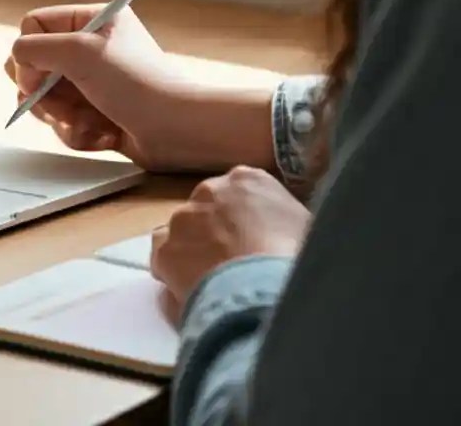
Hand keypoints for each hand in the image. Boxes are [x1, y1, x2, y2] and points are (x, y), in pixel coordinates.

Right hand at [4, 4, 276, 171]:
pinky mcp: (95, 113)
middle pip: (32, 67)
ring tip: (90, 121)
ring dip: (62, 117)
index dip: (29, 55)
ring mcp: (91, 82)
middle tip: (65, 102)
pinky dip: (78, 134)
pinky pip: (63, 124)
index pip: (33, 26)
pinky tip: (104, 135)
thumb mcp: (80, 52)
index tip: (40, 78)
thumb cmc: (139, 85)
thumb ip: (34, 48)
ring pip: (44, 100)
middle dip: (43, 93)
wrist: (179, 131)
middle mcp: (90, 48)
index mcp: (92, 20)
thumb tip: (17, 61)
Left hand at [151, 166, 309, 313]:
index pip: (241, 191)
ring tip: (213, 277)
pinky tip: (192, 286)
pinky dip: (173, 269)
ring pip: (183, 231)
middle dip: (217, 231)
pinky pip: (162, 256)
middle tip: (233, 260)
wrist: (266, 289)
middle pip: (208, 209)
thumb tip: (279, 227)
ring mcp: (182, 218)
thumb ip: (283, 217)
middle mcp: (209, 191)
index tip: (252, 238)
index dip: (245, 218)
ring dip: (194, 249)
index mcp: (248, 179)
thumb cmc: (296, 257)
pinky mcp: (163, 248)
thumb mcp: (306, 226)